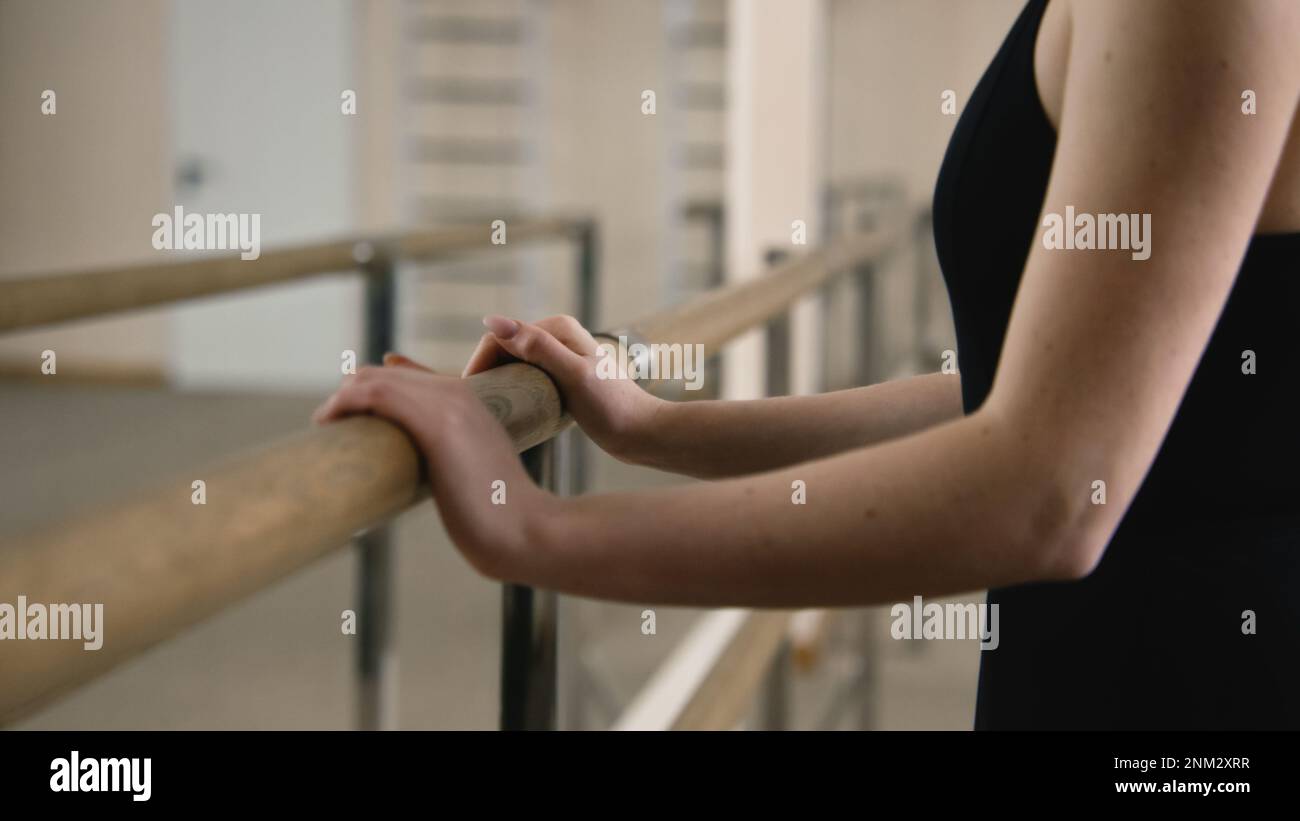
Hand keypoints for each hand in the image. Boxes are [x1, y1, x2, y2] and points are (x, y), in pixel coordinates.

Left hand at [312, 354, 549, 578]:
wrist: (524, 530)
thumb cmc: (498, 516)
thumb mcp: (472, 478)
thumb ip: (454, 467)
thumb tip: (439, 485)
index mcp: (472, 401)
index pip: (412, 378)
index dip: (374, 386)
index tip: (347, 408)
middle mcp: (459, 393)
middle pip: (388, 375)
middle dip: (352, 392)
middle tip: (331, 422)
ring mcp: (449, 405)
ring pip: (377, 379)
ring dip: (342, 398)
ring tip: (326, 422)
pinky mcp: (437, 425)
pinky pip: (377, 395)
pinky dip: (344, 402)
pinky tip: (327, 421)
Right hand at [464, 314, 666, 464]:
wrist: (641, 432)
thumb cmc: (611, 406)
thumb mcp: (572, 375)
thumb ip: (537, 348)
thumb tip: (493, 322)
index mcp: (558, 327)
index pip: (501, 337)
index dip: (479, 362)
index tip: (468, 394)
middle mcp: (557, 336)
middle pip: (505, 351)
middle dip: (486, 374)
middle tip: (472, 407)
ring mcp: (559, 358)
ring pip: (513, 367)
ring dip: (497, 384)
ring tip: (484, 412)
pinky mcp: (561, 379)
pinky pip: (525, 381)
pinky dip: (513, 393)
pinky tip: (507, 413)